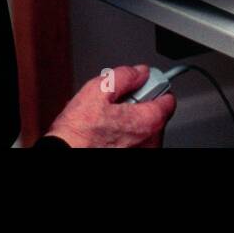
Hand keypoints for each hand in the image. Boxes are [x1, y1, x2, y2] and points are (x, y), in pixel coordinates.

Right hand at [44, 65, 175, 147]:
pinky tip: (106, 133)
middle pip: (154, 114)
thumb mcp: (98, 91)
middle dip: (138, 105)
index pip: (168, 99)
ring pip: (143, 130)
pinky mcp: (132, 160)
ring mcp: (142, 153)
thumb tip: (139, 72)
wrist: (65, 155)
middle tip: (114, 105)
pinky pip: (134, 143)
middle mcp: (150, 142)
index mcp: (148, 121)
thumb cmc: (78, 133)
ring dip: (130, 122)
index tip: (140, 86)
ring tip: (106, 121)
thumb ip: (125, 76)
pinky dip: (124, 137)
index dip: (152, 87)